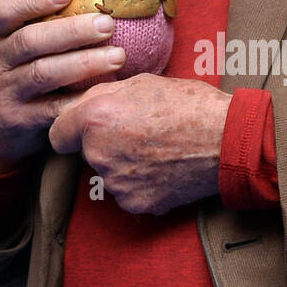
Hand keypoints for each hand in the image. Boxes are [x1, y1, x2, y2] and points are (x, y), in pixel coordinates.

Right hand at [0, 0, 126, 172]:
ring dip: (84, 63)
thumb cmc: (22, 70)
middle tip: (107, 24)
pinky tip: (104, 92)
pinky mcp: (20, 120)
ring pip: (44, 73)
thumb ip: (46, 19)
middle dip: (72, 31)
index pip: (4, 9)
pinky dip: (79, 100)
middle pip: (30, 40)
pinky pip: (53, 109)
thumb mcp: (20, 41)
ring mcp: (7, 91)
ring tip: (118, 56)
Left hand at [49, 73, 232, 213]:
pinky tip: (165, 168)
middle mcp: (99, 153)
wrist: (230, 142)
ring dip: (124, 164)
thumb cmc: (191, 106)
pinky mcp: (136, 203)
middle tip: (138, 132)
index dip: (72, 130)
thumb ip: (104, 95)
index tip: (85, 129)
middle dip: (104, 144)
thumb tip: (83, 103)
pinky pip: (128, 192)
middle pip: (86, 153)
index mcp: (95, 118)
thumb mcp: (143, 82)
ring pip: (109, 174)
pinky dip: (142, 183)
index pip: (57, 134)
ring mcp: (117, 183)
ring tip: (158, 149)